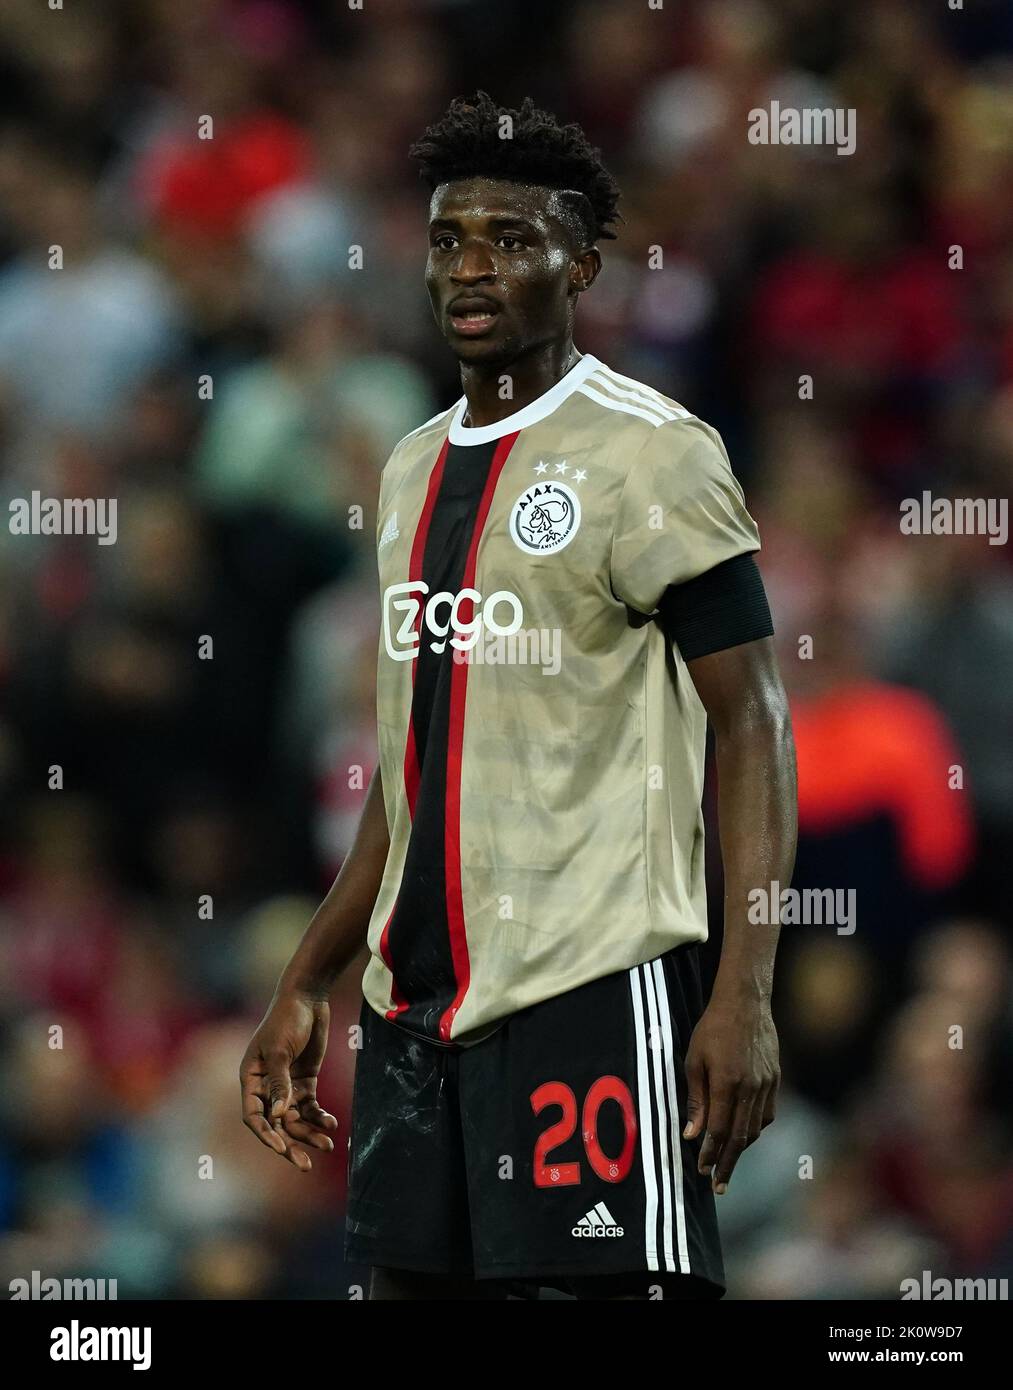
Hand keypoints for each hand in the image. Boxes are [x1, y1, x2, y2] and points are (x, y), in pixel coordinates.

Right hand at [240, 992, 337, 1170]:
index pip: (254, 1116)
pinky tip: (331, 1124)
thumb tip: (280, 1115)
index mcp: (250, 1079)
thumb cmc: (286, 1019)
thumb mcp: (280, 1050)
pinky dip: (320, 1117)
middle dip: (291, 1144)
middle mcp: (266, 1086)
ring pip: (296, 1118)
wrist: (308, 997)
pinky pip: (310, 1106)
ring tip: (328, 1145)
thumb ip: (280, 1083)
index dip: (266, 1135)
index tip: (281, 1149)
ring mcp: (286, 1084)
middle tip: (305, 1165)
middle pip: (277, 1123)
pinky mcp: (305, 1080)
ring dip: (310, 1133)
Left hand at [682, 997, 778, 1194]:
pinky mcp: (776, 1080)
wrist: (745, 1003)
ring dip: (742, 1150)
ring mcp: (766, 1085)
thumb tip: (692, 1134)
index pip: (720, 1130)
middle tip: (718, 1185)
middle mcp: (750, 1088)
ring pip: (756, 1129)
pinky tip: (746, 1136)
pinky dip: (756, 1129)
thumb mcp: (694, 1061)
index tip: (702, 1171)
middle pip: (741, 1138)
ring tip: (728, 1164)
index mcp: (726, 1083)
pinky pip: (767, 1114)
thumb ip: (695, 1099)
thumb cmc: (712, 1029)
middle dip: (728, 1164)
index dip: (711, 1154)